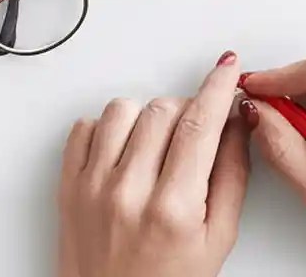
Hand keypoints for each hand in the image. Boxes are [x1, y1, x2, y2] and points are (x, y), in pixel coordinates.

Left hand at [58, 52, 248, 276]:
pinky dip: (108, 129)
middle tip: (196, 134)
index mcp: (174, 208)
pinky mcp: (67, 187)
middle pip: (163, 109)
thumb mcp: (219, 238)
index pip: (200, 124)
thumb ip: (233, 175)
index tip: (228, 66)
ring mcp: (92, 187)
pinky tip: (125, 152)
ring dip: (147, 117)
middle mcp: (129, 192)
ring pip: (122, 109)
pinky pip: (85, 128)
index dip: (218, 86)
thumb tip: (237, 123)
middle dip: (188, 109)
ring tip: (157, 145)